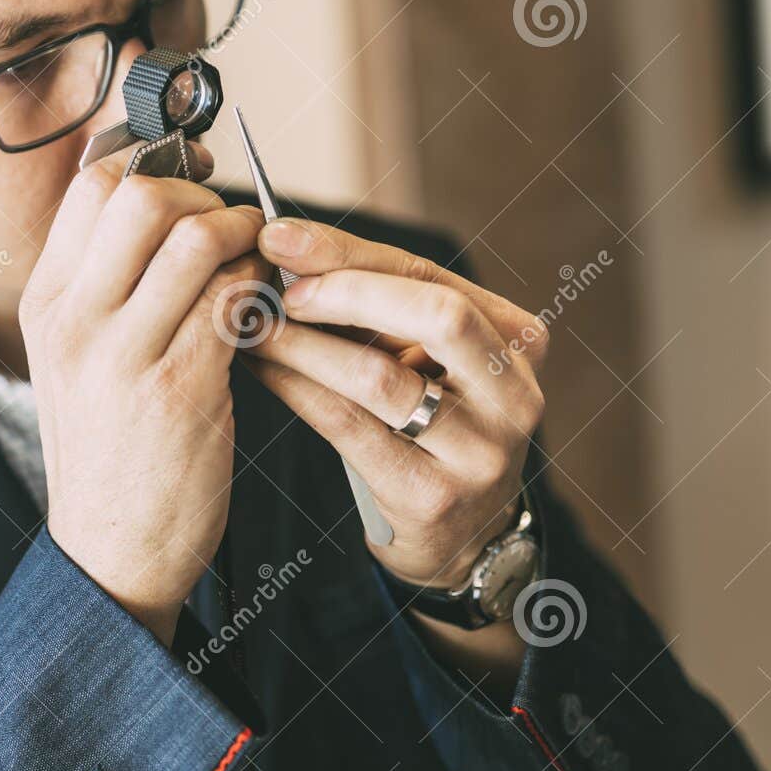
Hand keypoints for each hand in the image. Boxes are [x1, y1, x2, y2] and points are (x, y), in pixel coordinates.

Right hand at [21, 147, 268, 644]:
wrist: (111, 554)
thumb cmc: (109, 456)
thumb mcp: (76, 363)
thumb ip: (104, 290)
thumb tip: (161, 214)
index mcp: (47, 304)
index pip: (91, 185)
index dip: (156, 163)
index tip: (198, 176)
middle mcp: (75, 320)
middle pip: (141, 195)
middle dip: (206, 195)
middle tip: (235, 227)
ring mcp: (123, 354)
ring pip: (195, 238)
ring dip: (245, 239)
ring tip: (257, 267)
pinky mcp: (181, 390)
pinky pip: (234, 299)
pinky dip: (262, 289)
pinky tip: (267, 312)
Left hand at [245, 217, 547, 591]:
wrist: (456, 536)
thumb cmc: (428, 429)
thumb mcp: (425, 362)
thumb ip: (378, 309)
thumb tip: (285, 249)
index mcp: (518, 340)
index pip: (429, 275)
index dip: (349, 252)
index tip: (278, 234)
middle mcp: (513, 393)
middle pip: (432, 313)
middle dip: (344, 289)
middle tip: (277, 285)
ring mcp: (479, 450)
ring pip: (379, 377)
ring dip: (304, 344)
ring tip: (252, 325)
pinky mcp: (433, 496)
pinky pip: (349, 427)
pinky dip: (297, 390)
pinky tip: (262, 370)